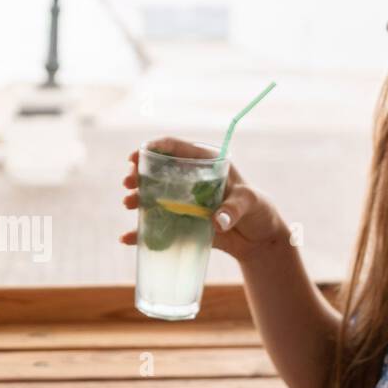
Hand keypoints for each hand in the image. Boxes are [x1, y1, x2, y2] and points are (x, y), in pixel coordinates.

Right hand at [120, 137, 288, 262]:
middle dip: (138, 174)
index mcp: (206, 162)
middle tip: (128, 182)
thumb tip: (216, 221)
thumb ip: (234, 208)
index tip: (135, 156)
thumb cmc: (258, 210)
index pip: (176, 148)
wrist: (259, 240)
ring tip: (128, 203)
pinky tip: (128, 238)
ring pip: (154, 196)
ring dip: (137, 198)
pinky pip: (159, 226)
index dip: (152, 148)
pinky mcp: (182, 223)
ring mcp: (184, 201)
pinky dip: (142, 232)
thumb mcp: (249, 202)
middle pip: (158, 171)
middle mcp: (191, 179)